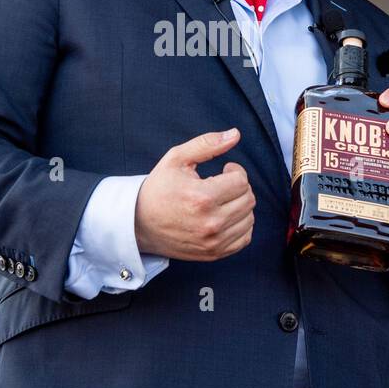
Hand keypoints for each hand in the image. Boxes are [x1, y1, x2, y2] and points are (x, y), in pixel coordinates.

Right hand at [134, 128, 255, 260]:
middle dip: (239, 187)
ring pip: (249, 218)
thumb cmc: (159, 188)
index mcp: (202, 197)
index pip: (241, 181)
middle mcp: (210, 222)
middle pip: (248, 199)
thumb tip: (236, 134)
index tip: (224, 169)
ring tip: (221, 200)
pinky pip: (245, 238)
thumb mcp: (177, 159)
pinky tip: (225, 216)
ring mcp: (213, 242)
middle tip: (222, 183)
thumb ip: (207, 144)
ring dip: (240, 205)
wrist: (139, 223)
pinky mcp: (214, 253)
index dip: (235, 170)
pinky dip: (240, 225)